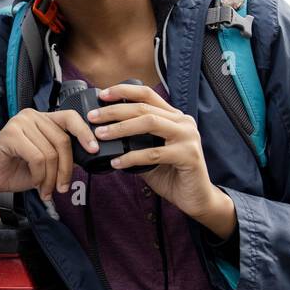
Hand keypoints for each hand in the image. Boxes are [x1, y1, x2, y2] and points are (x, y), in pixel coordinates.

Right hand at [0, 108, 99, 201]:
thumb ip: (62, 153)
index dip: (85, 132)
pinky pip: (37, 158)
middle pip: (63, 140)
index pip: (71, 117)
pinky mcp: (10, 134)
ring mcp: (20, 123)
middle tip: (61, 188)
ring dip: (50, 178)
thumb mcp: (46, 161)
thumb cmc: (15, 169)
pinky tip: (34, 183)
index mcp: (42, 118)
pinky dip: (39, 176)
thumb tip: (87, 154)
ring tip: (45, 190)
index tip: (94, 149)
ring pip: (50, 153)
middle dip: (65, 169)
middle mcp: (32, 115)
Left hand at [88, 83, 235, 236]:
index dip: (124, 91)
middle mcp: (183, 122)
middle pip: (144, 108)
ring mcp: (188, 137)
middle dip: (114, 111)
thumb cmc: (171, 174)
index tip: (102, 94)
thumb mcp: (150, 152)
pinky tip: (116, 162)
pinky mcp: (188, 155)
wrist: (196, 198)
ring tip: (100, 135)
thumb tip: (103, 133)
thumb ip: (134, 141)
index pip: (147, 94)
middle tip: (93, 117)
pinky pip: (154, 153)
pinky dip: (131, 157)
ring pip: (149, 123)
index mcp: (174, 117)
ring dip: (121, 128)